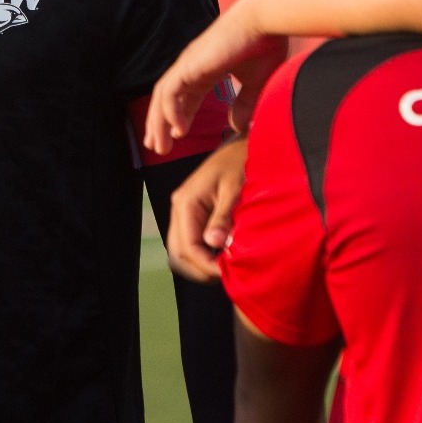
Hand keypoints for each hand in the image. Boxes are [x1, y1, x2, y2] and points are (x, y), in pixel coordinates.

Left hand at [146, 6, 285, 152]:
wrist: (265, 21)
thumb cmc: (265, 46)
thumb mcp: (255, 84)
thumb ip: (243, 104)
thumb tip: (235, 126)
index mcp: (206, 70)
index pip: (185, 97)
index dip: (180, 117)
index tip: (179, 136)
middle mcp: (192, 67)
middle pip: (167, 100)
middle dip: (161, 124)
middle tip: (158, 147)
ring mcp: (187, 64)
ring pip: (163, 98)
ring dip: (158, 123)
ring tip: (159, 145)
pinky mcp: (189, 65)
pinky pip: (170, 93)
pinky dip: (171, 112)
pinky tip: (178, 130)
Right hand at [166, 137, 245, 281]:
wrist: (244, 145)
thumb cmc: (241, 162)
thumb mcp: (235, 189)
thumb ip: (224, 216)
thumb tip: (215, 244)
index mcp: (185, 202)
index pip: (187, 246)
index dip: (206, 265)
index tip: (230, 275)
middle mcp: (179, 208)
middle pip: (178, 253)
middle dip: (200, 269)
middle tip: (228, 277)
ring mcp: (184, 211)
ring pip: (180, 250)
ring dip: (200, 264)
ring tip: (226, 269)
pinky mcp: (193, 213)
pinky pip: (190, 241)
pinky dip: (202, 254)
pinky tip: (222, 257)